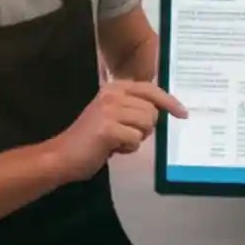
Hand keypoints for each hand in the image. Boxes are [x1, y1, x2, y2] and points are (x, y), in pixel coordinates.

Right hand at [49, 81, 186, 182]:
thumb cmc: (90, 139)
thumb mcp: (113, 115)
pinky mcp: (108, 128)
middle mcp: (112, 94)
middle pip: (152, 111)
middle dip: (145, 128)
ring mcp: (109, 110)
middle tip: (125, 135)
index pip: (151, 89)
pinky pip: (135, 140)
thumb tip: (164, 110)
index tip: (183, 113)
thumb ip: (134, 108)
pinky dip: (127, 149)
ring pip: (146, 125)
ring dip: (136, 139)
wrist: (62, 156)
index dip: (169, 102)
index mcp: (115, 88)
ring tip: (117, 141)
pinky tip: (112, 149)